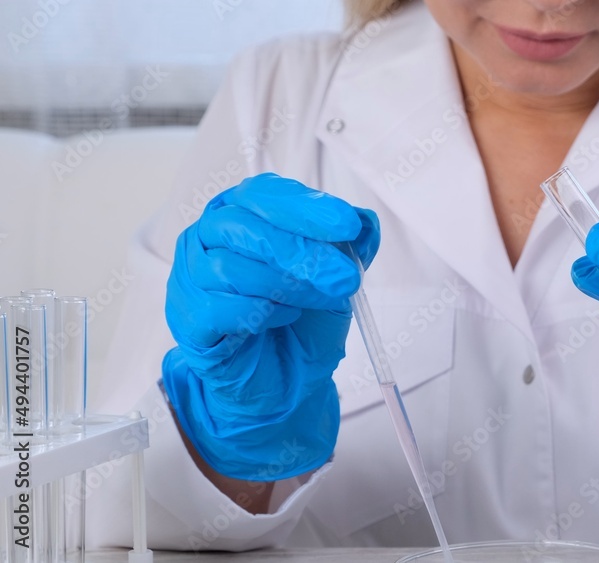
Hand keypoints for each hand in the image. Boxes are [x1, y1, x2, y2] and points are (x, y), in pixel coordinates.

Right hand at [162, 173, 379, 480]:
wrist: (289, 380)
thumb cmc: (305, 320)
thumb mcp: (338, 279)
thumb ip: (351, 246)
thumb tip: (365, 222)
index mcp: (242, 211)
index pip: (264, 194)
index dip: (306, 207)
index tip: (347, 225)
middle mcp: (209, 237)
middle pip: (244, 227)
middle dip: (301, 251)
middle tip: (344, 276)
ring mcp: (191, 277)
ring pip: (230, 268)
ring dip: (287, 286)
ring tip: (321, 301)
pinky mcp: (188, 319)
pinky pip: (219, 308)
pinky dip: (261, 314)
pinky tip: (284, 318)